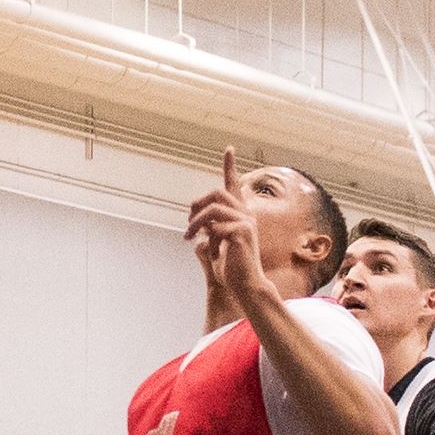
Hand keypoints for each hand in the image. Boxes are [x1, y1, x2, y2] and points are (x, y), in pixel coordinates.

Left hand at [184, 148, 270, 308]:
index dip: (230, 166)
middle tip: (188, 223)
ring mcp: (246, 222)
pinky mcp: (242, 233)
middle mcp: (245, 214)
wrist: (245, 286)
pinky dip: (208, 238)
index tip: (229, 148)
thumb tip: (197, 226)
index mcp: (240, 214)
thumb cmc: (231, 269)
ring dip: (195, 223)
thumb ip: (208, 231)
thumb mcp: (215, 246)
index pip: (234, 185)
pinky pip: (215, 226)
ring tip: (189, 238)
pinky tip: (213, 252)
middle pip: (216, 192)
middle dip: (196, 204)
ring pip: (212, 209)